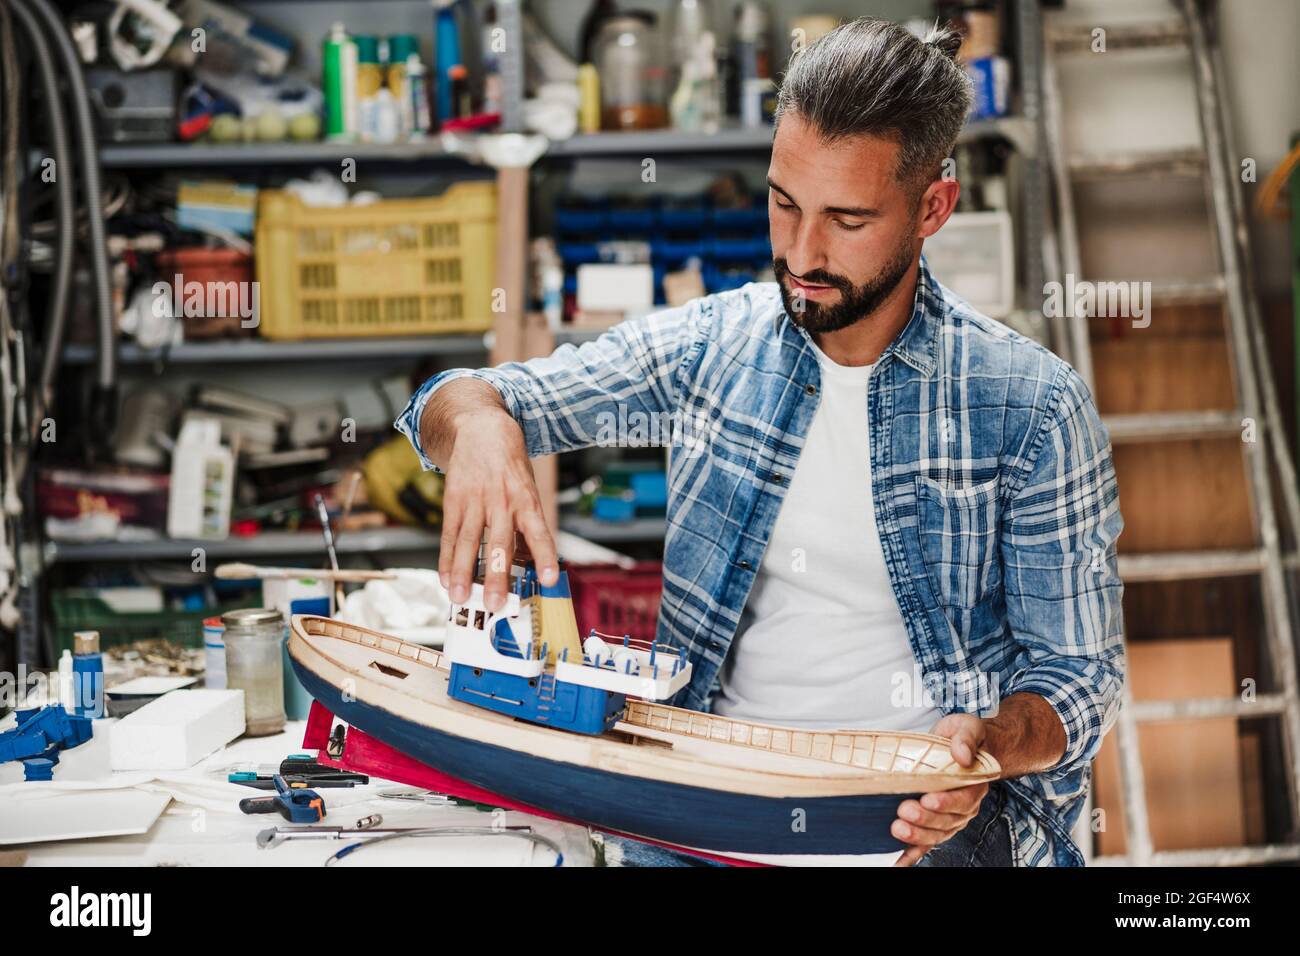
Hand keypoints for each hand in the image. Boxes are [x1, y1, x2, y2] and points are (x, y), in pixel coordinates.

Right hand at [438, 408, 557, 611]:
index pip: (539, 532)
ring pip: (468, 542)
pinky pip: (449, 535)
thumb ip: (526, 526)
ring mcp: (475, 501)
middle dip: (497, 575)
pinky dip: (446, 559)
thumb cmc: (511, 467)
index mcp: (526, 500)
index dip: (546, 556)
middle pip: (499, 543)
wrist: (482, 429)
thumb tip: (529, 565)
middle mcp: (502, 502)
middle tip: (496, 603)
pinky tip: (445, 579)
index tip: (551, 579)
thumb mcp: (527, 490)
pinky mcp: (454, 501)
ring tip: (460, 598)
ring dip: (463, 573)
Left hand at [892, 713, 989, 865]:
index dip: (946, 802)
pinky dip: (912, 855)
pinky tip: (898, 864)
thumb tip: (962, 755)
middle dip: (925, 819)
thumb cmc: (963, 736)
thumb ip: (965, 738)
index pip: (964, 799)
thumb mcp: (966, 726)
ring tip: (897, 829)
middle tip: (904, 811)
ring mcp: (949, 817)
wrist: (962, 746)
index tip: (928, 798)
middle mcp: (964, 806)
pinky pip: (925, 843)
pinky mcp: (933, 822)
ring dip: (917, 836)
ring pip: (937, 834)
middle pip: (948, 820)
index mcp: (974, 783)